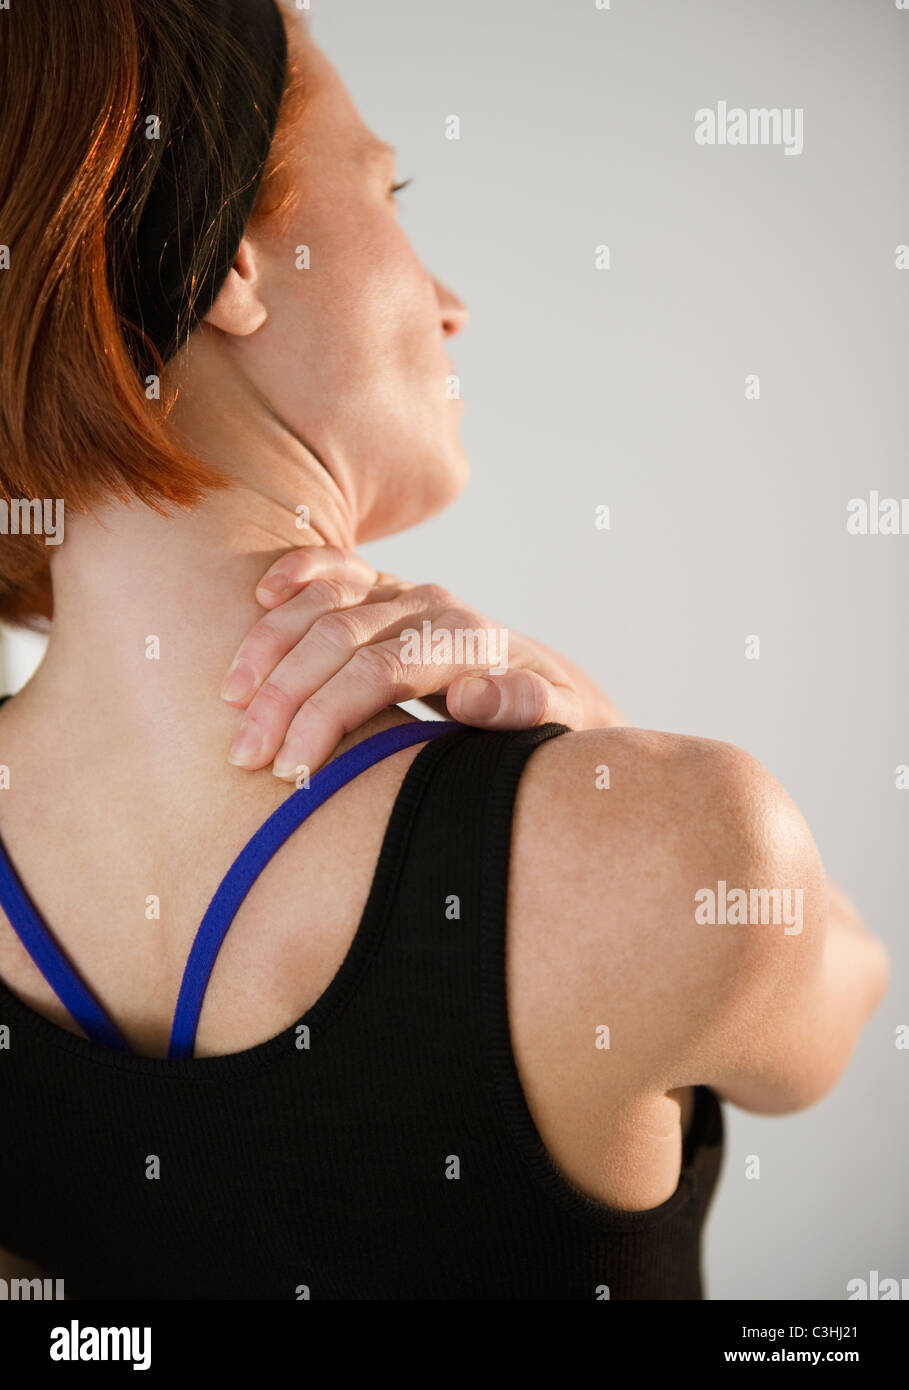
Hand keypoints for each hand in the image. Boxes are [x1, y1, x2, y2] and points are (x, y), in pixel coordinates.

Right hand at [220, 545, 626, 778]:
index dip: (327, 717)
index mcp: (469, 641)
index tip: (291, 771)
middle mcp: (433, 607)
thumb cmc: (553, 723)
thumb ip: (525, 707)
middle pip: (339, 638)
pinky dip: (296, 573)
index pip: (379, 671)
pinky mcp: (387, 590)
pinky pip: (335, 568)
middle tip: (241, 753)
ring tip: (228, 700)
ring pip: (324, 603)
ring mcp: (406, 594)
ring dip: (269, 647)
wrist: (559, 688)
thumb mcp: (563, 723)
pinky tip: (260, 597)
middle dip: (283, 697)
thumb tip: (470, 692)